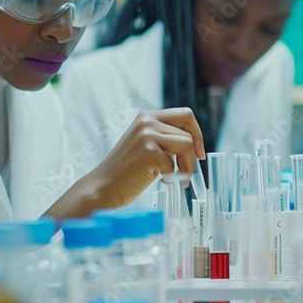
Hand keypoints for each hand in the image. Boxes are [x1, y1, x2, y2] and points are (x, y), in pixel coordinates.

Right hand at [84, 107, 205, 207]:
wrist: (104, 186)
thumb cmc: (127, 171)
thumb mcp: (146, 145)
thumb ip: (165, 138)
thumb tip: (194, 143)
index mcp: (147, 117)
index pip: (185, 115)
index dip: (197, 133)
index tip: (199, 152)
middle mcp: (146, 121)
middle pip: (188, 131)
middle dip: (193, 153)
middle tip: (186, 170)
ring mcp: (146, 134)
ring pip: (186, 145)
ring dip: (186, 166)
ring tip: (174, 178)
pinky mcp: (148, 151)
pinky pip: (175, 163)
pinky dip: (172, 177)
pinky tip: (160, 181)